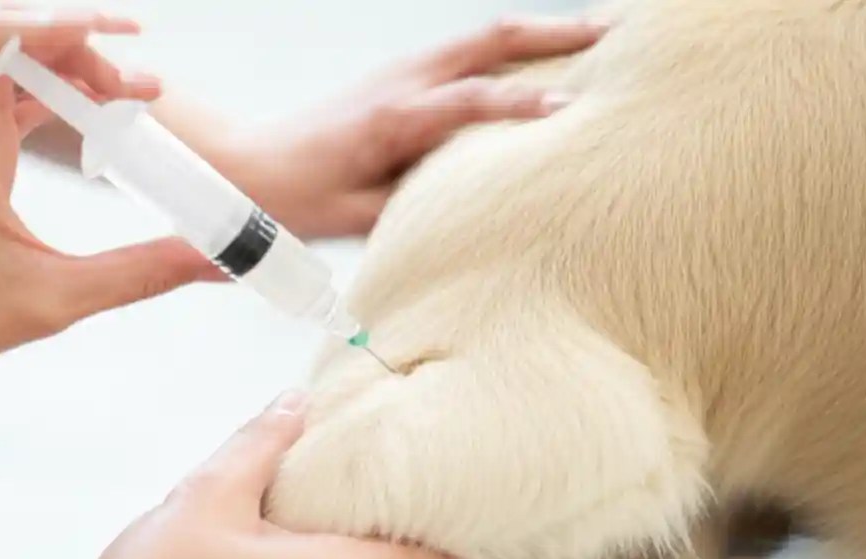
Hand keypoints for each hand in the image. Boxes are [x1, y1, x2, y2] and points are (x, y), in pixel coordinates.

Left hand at [0, 6, 217, 406]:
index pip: (0, 37)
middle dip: (82, 51)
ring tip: (113, 105)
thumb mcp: (48, 302)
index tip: (130, 35)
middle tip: (139, 96)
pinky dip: (20, 89)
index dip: (69, 20)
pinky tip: (61, 124)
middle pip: (6, 36)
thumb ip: (139, 274)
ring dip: (53, 69)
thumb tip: (211, 263)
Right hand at [0, 392, 463, 558]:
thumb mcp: (205, 501)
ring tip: (315, 478)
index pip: (454, 545)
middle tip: (367, 442)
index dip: (457, 495)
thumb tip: (296, 405)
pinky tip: (283, 528)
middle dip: (396, 499)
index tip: (441, 449)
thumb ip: (261, 444)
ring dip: (355, 530)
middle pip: (415, 556)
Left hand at [218, 16, 608, 238]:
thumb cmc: (295, 197)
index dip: (522, 105)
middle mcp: (401, 82)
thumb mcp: (352, 219)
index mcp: (392, 118)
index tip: (570, 111)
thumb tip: (471, 212)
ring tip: (597, 38)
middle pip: (490, 39)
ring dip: (539, 33)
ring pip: (482, 39)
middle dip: (555, 34)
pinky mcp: (400, 80)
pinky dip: (511, 49)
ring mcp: (401, 74)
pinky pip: (467, 54)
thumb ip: (410, 209)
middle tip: (617, 35)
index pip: (471, 100)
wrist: (248, 165)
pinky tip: (541, 61)